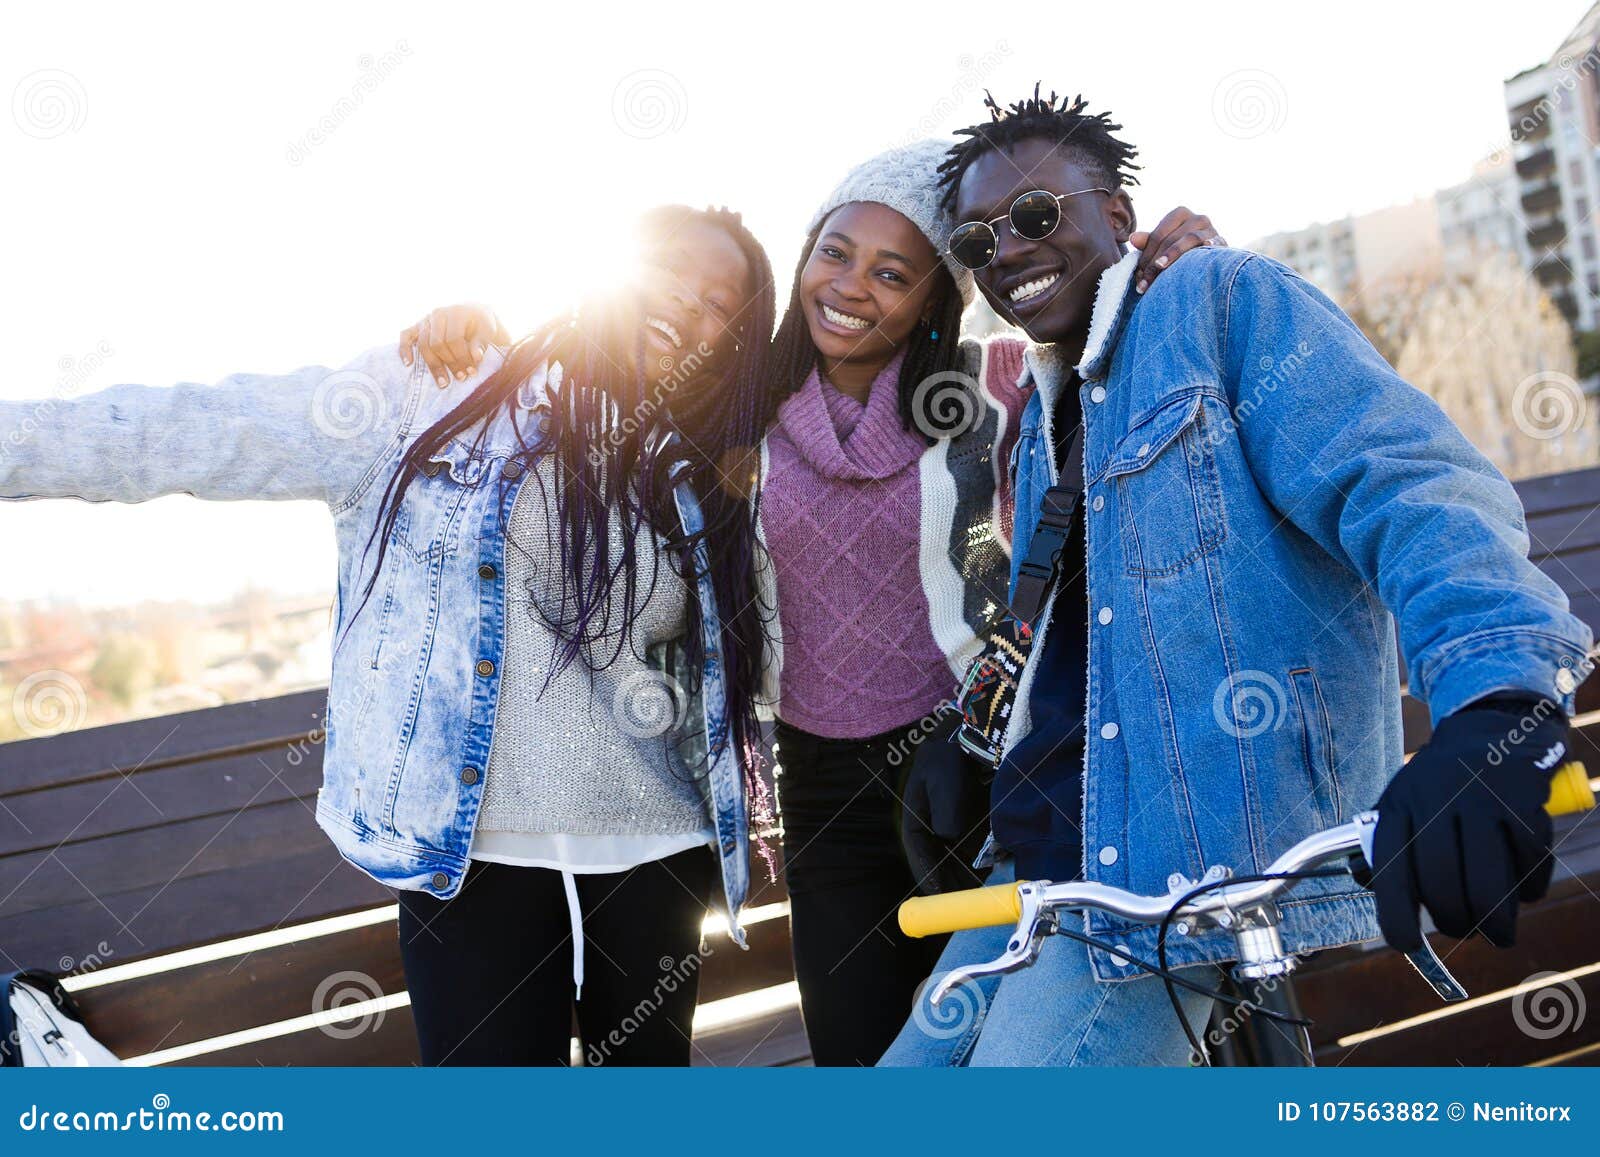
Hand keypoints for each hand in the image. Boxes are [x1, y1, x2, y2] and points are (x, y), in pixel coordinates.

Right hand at [399, 304, 508, 386]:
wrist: (473, 314)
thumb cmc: (481, 325)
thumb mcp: (486, 331)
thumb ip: (481, 343)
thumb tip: (476, 357)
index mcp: (456, 313)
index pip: (454, 338)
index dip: (462, 357)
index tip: (471, 373)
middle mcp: (438, 314)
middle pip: (437, 343)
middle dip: (449, 363)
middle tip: (460, 378)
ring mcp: (426, 320)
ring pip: (423, 344)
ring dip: (433, 365)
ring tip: (443, 383)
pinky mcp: (417, 326)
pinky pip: (406, 335)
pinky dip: (404, 349)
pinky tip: (408, 364)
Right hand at [900, 708, 991, 895]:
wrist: (975, 740)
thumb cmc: (953, 758)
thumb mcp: (942, 779)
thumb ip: (944, 808)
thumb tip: (948, 835)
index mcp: (917, 815)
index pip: (918, 850)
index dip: (926, 873)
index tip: (935, 893)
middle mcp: (932, 826)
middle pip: (936, 862)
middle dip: (946, 883)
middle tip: (958, 904)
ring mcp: (952, 828)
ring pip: (955, 861)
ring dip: (963, 879)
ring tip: (975, 896)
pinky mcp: (971, 828)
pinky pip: (973, 852)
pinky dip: (979, 865)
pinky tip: (990, 876)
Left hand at [1129, 207, 1224, 294]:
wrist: (1214, 259)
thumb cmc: (1184, 252)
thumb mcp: (1165, 246)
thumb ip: (1149, 242)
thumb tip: (1132, 238)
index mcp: (1180, 214)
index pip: (1158, 235)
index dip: (1145, 256)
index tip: (1138, 277)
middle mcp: (1197, 218)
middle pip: (1170, 239)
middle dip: (1154, 263)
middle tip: (1144, 284)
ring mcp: (1211, 229)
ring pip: (1189, 239)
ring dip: (1172, 255)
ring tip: (1160, 267)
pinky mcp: (1223, 241)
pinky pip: (1214, 242)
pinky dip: (1209, 245)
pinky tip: (1205, 248)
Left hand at [1368, 694, 1568, 950]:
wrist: (1491, 727)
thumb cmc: (1442, 783)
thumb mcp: (1405, 804)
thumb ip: (1392, 849)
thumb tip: (1383, 901)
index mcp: (1398, 805)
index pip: (1388, 867)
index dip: (1395, 914)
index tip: (1406, 945)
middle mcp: (1434, 800)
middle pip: (1442, 884)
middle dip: (1455, 922)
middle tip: (1465, 931)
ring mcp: (1479, 798)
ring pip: (1488, 884)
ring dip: (1495, 922)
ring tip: (1497, 932)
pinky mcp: (1522, 799)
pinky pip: (1529, 863)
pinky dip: (1531, 887)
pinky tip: (1524, 887)